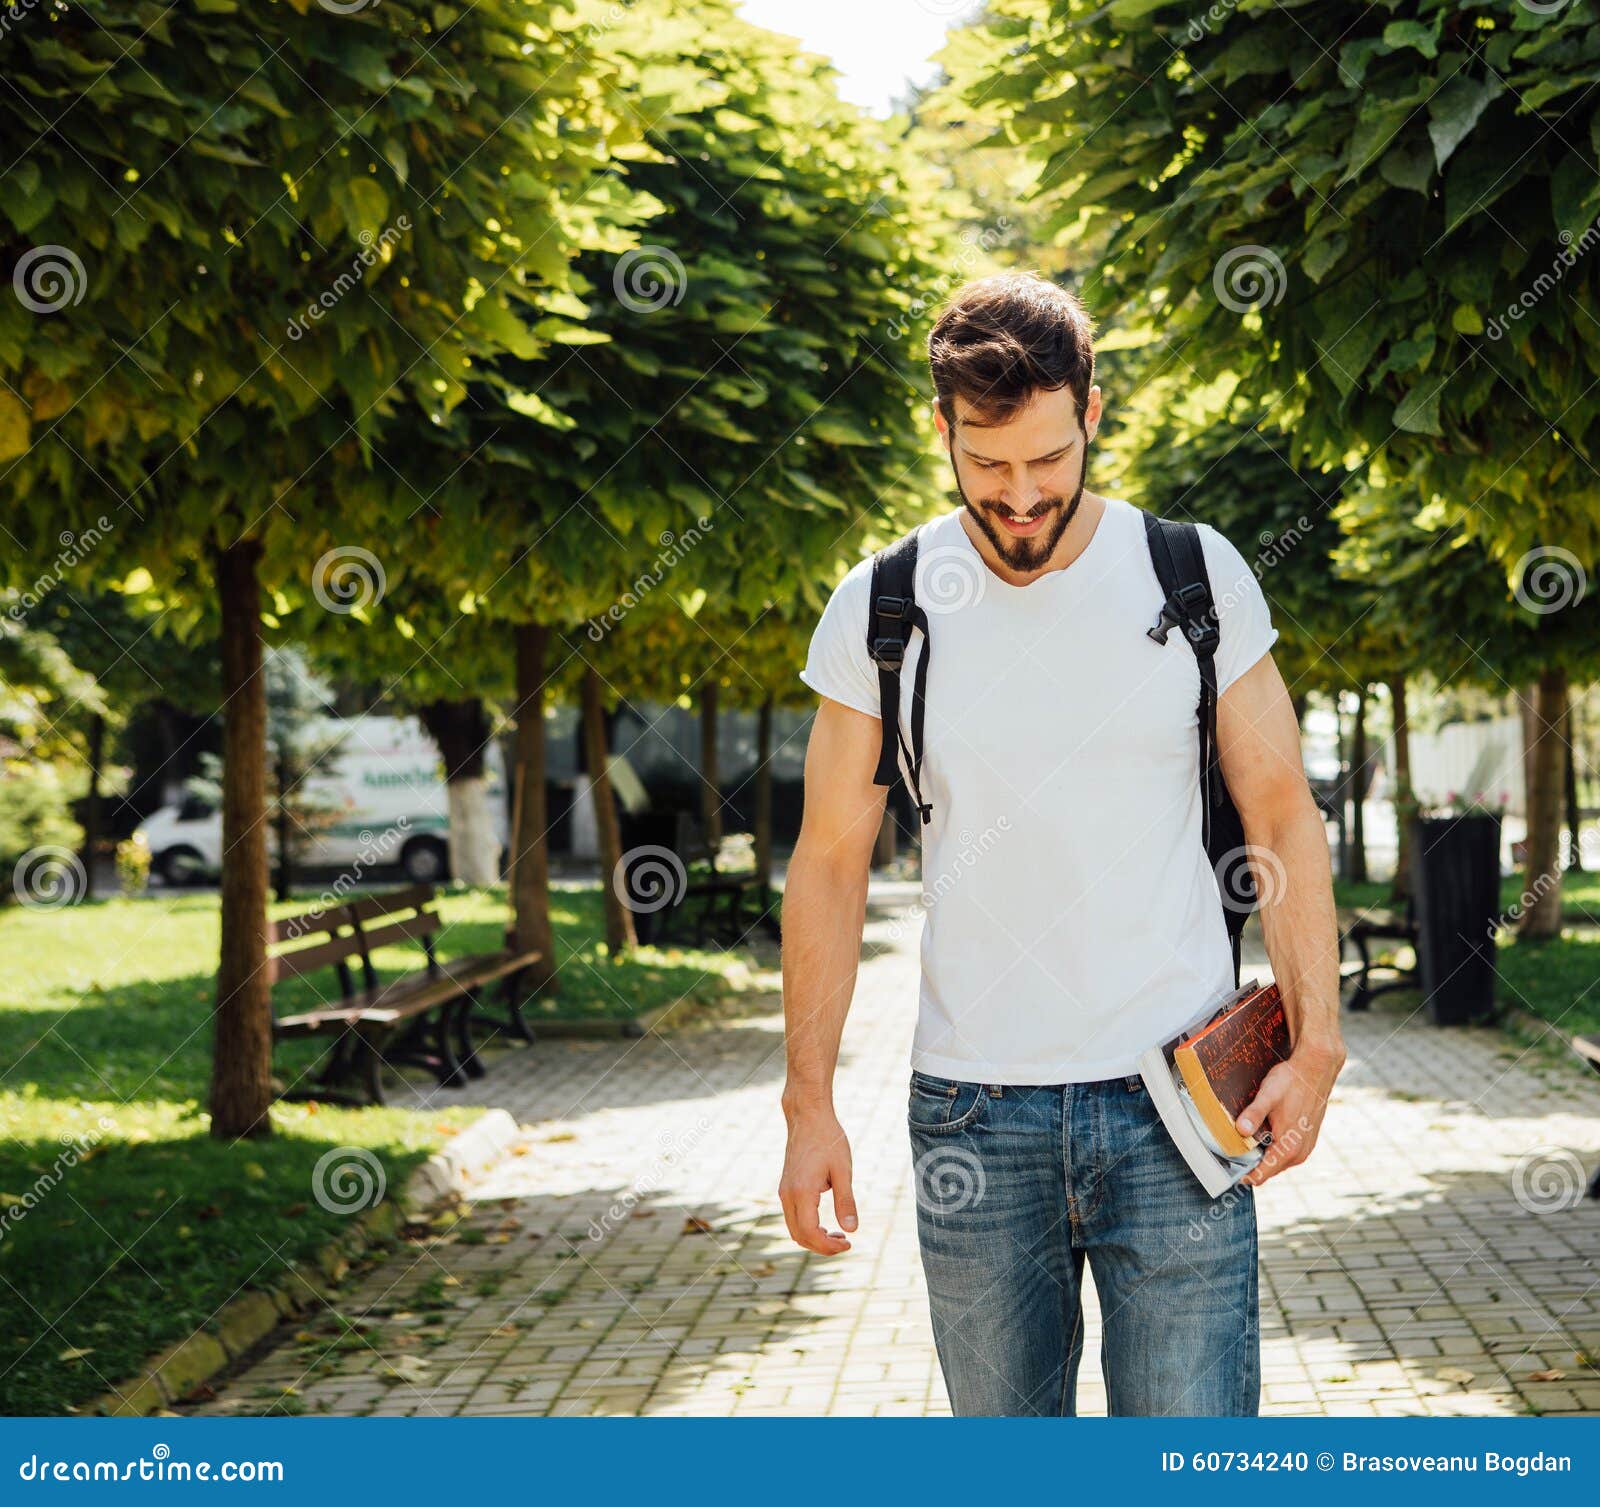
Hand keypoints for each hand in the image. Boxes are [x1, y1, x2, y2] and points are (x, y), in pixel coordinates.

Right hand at [779, 1103, 856, 1253]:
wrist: (808, 1116)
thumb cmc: (828, 1140)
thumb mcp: (843, 1171)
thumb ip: (846, 1201)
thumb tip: (852, 1229)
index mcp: (802, 1192)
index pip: (811, 1233)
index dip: (828, 1246)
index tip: (849, 1243)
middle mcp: (788, 1195)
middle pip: (799, 1236)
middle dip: (821, 1246)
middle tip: (845, 1243)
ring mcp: (784, 1191)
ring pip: (793, 1228)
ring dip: (813, 1238)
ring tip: (837, 1235)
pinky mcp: (786, 1187)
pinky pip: (792, 1217)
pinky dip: (807, 1227)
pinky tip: (825, 1224)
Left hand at [1234, 1037, 1344, 1187]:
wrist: (1316, 1069)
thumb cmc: (1292, 1081)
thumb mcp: (1267, 1096)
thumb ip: (1254, 1114)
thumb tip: (1241, 1131)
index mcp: (1289, 1147)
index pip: (1262, 1174)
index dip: (1244, 1175)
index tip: (1227, 1171)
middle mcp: (1299, 1153)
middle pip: (1269, 1170)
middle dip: (1251, 1166)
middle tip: (1229, 1156)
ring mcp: (1305, 1147)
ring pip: (1278, 1162)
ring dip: (1262, 1157)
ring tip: (1244, 1146)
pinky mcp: (1307, 1139)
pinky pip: (1286, 1153)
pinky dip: (1273, 1149)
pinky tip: (1262, 1136)